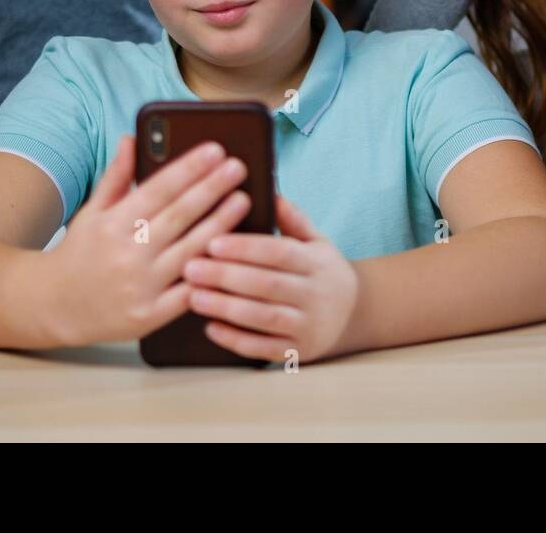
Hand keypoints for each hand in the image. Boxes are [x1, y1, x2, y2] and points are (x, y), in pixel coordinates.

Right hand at [39, 135, 253, 346]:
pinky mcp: (149, 315)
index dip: (189, 168)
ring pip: (189, 251)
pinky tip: (233, 255)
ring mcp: (139, 286)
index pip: (158, 189)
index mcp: (112, 224)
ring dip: (220, 224)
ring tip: (243, 200)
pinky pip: (188, 293)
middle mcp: (126, 253)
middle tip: (239, 167)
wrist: (52, 307)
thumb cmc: (79, 253)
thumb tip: (133, 137)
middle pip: (179, 216)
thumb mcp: (92, 212)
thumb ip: (117, 177)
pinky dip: (210, 274)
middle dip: (212, 189)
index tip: (216, 149)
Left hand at [182, 193, 359, 363]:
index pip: (280, 253)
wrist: (354, 313)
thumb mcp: (317, 242)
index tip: (212, 243)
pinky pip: (264, 349)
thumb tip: (271, 193)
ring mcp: (309, 326)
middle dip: (226, 277)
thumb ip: (294, 219)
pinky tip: (211, 328)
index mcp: (318, 263)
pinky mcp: (298, 353)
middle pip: (268, 285)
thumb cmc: (322, 271)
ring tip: (193, 296)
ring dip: (226, 308)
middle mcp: (316, 295)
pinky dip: (236, 340)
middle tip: (191, 268)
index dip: (246, 249)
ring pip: (264, 318)